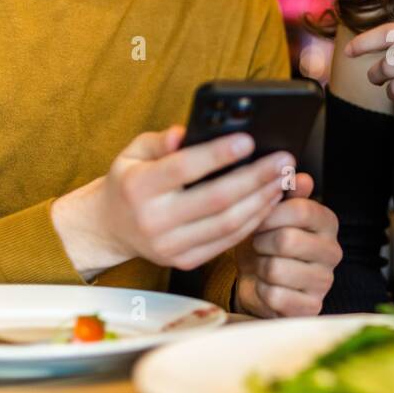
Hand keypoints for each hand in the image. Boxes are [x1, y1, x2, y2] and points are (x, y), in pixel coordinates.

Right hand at [51, 125, 290, 280]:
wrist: (110, 228)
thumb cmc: (129, 181)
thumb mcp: (134, 153)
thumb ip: (160, 141)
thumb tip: (185, 132)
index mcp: (138, 187)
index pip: (184, 168)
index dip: (219, 154)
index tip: (249, 140)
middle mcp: (153, 220)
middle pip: (216, 199)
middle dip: (256, 177)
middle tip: (283, 160)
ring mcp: (170, 245)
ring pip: (228, 223)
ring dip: (262, 200)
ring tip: (282, 179)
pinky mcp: (185, 260)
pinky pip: (228, 241)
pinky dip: (253, 220)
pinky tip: (268, 201)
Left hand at [234, 172, 341, 316]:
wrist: (258, 282)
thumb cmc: (266, 243)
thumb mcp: (272, 214)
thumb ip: (285, 192)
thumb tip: (301, 176)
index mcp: (327, 222)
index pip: (301, 209)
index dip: (271, 214)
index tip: (260, 220)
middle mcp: (332, 251)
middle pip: (286, 239)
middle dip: (261, 243)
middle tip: (260, 245)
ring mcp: (324, 281)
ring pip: (276, 269)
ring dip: (260, 268)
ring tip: (263, 265)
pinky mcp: (311, 307)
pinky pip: (274, 295)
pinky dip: (261, 291)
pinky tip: (266, 287)